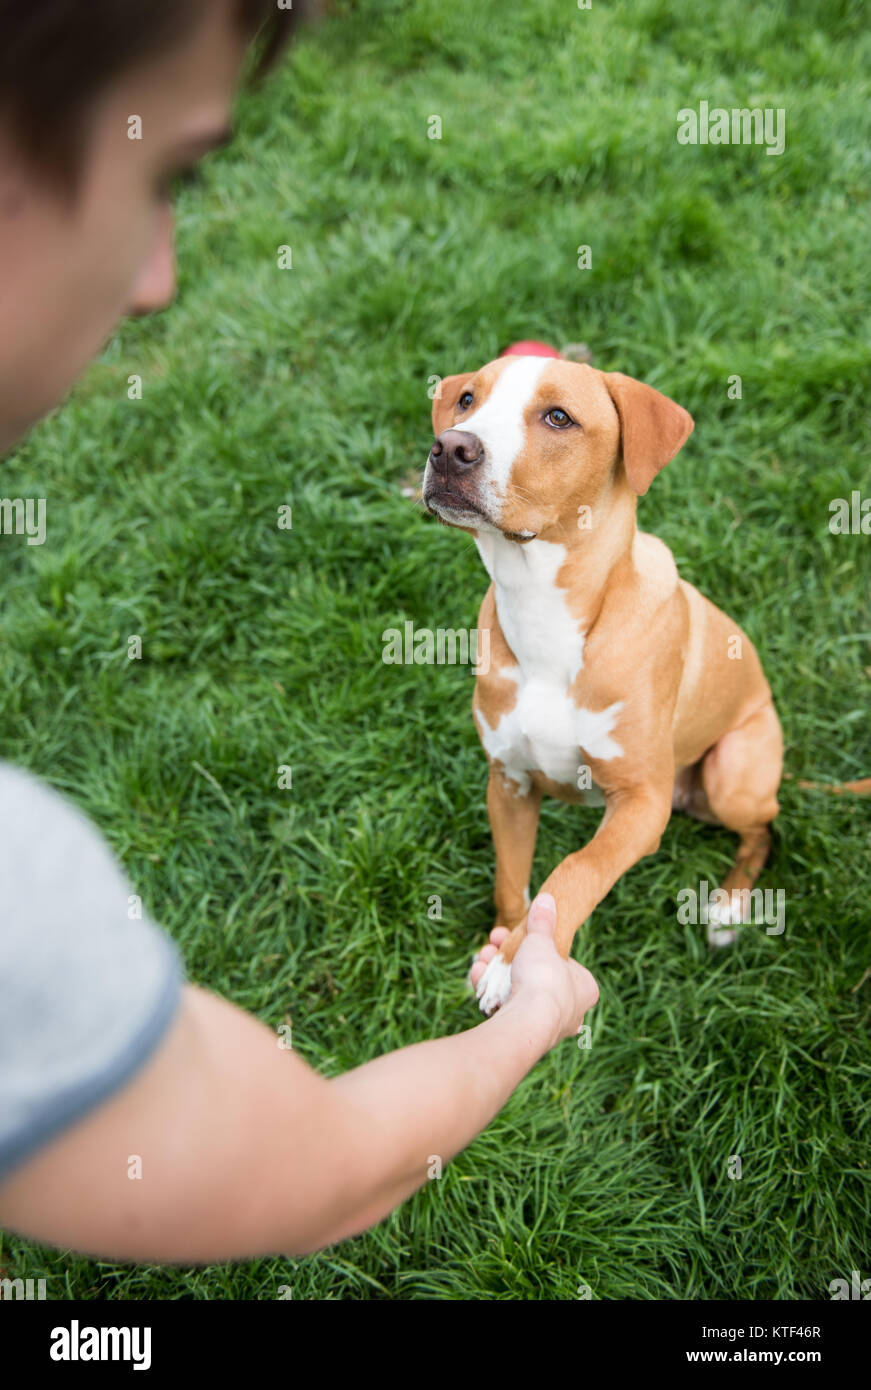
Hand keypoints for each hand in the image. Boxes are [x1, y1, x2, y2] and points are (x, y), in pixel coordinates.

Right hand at [470, 893, 598, 1044]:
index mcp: (584, 988)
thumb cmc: (543, 980)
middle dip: (510, 955)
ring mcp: (545, 1025)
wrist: (526, 1024)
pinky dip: (489, 990)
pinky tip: (477, 974)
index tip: (522, 934)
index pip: (562, 961)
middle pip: (535, 974)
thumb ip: (543, 922)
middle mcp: (569, 1011)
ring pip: (517, 990)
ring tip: (483, 954)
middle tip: (496, 941)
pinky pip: (504, 1007)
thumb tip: (547, 899)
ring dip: (496, 969)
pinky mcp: (521, 1035)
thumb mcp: (542, 942)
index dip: (539, 945)